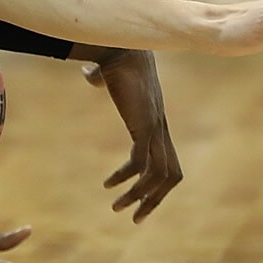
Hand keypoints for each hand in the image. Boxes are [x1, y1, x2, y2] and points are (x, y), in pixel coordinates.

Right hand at [84, 51, 180, 220]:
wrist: (123, 45)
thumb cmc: (114, 55)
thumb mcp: (108, 74)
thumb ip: (101, 78)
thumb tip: (90, 74)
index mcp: (155, 121)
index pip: (168, 162)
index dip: (155, 183)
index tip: (135, 197)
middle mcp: (160, 129)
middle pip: (173, 176)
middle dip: (155, 200)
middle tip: (135, 218)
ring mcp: (155, 128)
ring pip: (160, 174)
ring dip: (140, 196)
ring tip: (117, 207)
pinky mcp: (144, 125)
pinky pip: (142, 162)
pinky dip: (129, 178)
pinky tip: (109, 185)